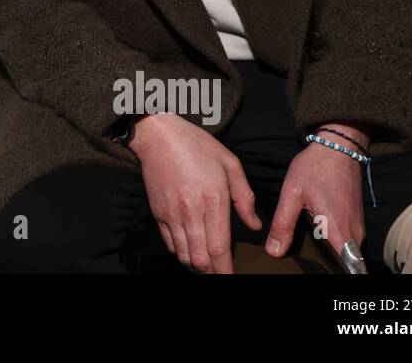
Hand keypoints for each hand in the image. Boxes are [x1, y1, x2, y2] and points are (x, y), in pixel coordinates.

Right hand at [131, 114, 262, 273]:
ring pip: (183, 254)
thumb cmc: (197, 146)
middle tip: (220, 271)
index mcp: (213, 201)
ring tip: (205, 265)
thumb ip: (245, 197)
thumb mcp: (230, 164)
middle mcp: (191, 212)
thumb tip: (253, 224)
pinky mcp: (158, 213)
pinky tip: (189, 249)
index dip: (225, 269)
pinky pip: (169, 243)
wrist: (159, 136)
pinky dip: (180, 252)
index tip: (231, 275)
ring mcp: (172, 214)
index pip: (219, 248)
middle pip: (200, 258)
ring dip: (195, 265)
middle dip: (211, 271)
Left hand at [266, 126, 366, 262]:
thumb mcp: (292, 194)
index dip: (331, 271)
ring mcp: (358, 227)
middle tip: (302, 256)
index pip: (347, 268)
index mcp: (339, 231)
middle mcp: (355, 234)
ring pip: (345, 252)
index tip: (314, 270)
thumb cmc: (315, 168)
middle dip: (324, 262)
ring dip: (328, 251)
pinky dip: (332, 241)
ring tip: (307, 244)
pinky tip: (315, 233)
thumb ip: (283, 224)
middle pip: (343, 262)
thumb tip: (274, 251)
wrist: (338, 147)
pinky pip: (346, 241)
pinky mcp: (356, 220)